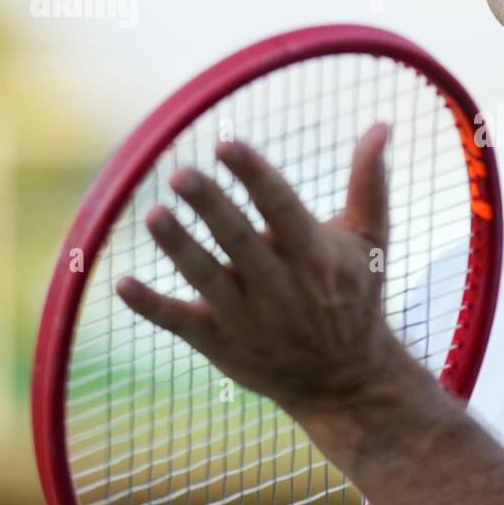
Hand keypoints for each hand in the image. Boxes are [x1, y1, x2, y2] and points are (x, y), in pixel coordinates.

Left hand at [115, 123, 421, 450]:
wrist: (347, 381)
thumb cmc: (357, 297)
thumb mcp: (371, 241)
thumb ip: (370, 182)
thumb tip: (381, 123)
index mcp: (315, 254)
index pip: (281, 207)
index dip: (253, 175)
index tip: (227, 144)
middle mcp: (281, 287)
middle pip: (239, 240)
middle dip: (211, 207)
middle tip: (181, 174)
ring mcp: (248, 319)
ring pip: (207, 278)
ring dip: (179, 247)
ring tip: (153, 214)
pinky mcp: (221, 345)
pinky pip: (180, 323)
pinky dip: (151, 305)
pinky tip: (122, 282)